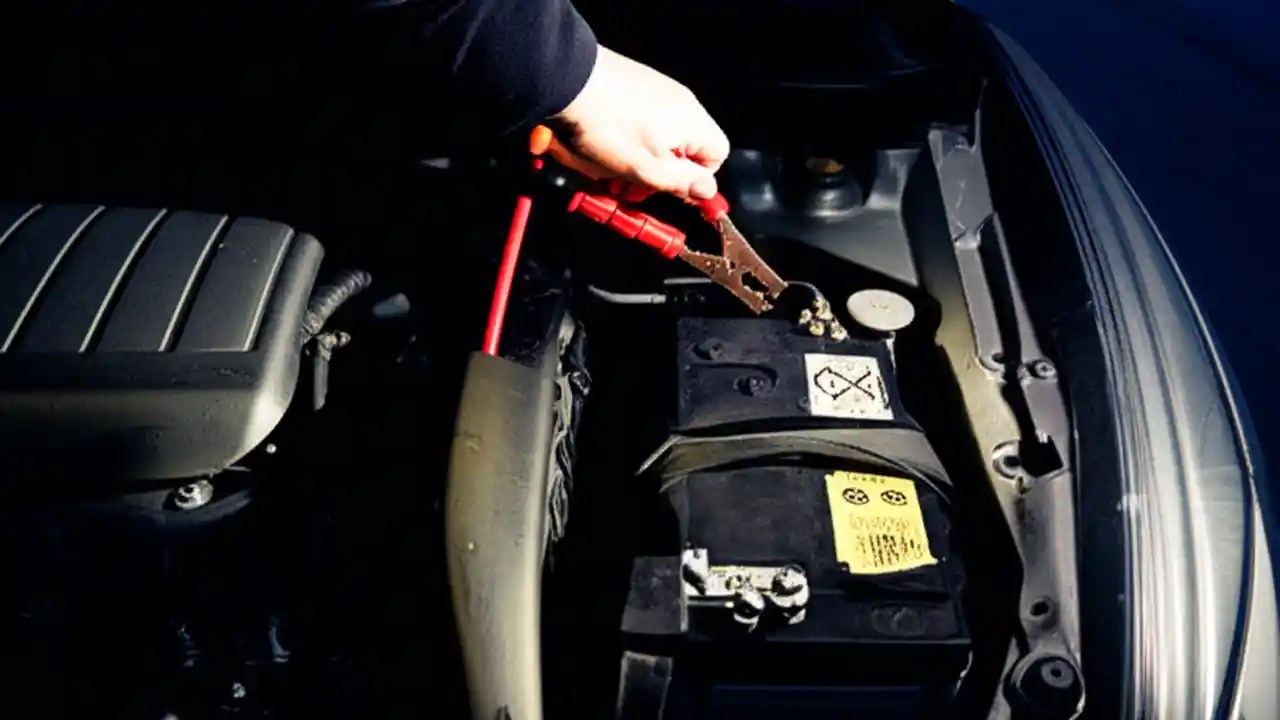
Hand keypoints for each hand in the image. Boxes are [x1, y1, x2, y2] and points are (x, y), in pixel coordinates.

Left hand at [547, 45, 729, 200]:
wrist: (569, 82)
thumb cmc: (606, 125)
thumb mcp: (647, 169)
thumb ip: (682, 183)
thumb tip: (708, 192)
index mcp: (692, 122)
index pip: (716, 157)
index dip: (693, 180)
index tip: (664, 190)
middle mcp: (680, 102)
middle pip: (684, 149)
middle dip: (658, 174)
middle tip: (629, 187)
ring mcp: (656, 90)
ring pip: (658, 138)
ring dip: (637, 160)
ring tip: (610, 168)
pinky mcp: (633, 84)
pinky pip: (639, 121)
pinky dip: (624, 139)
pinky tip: (602, 145)